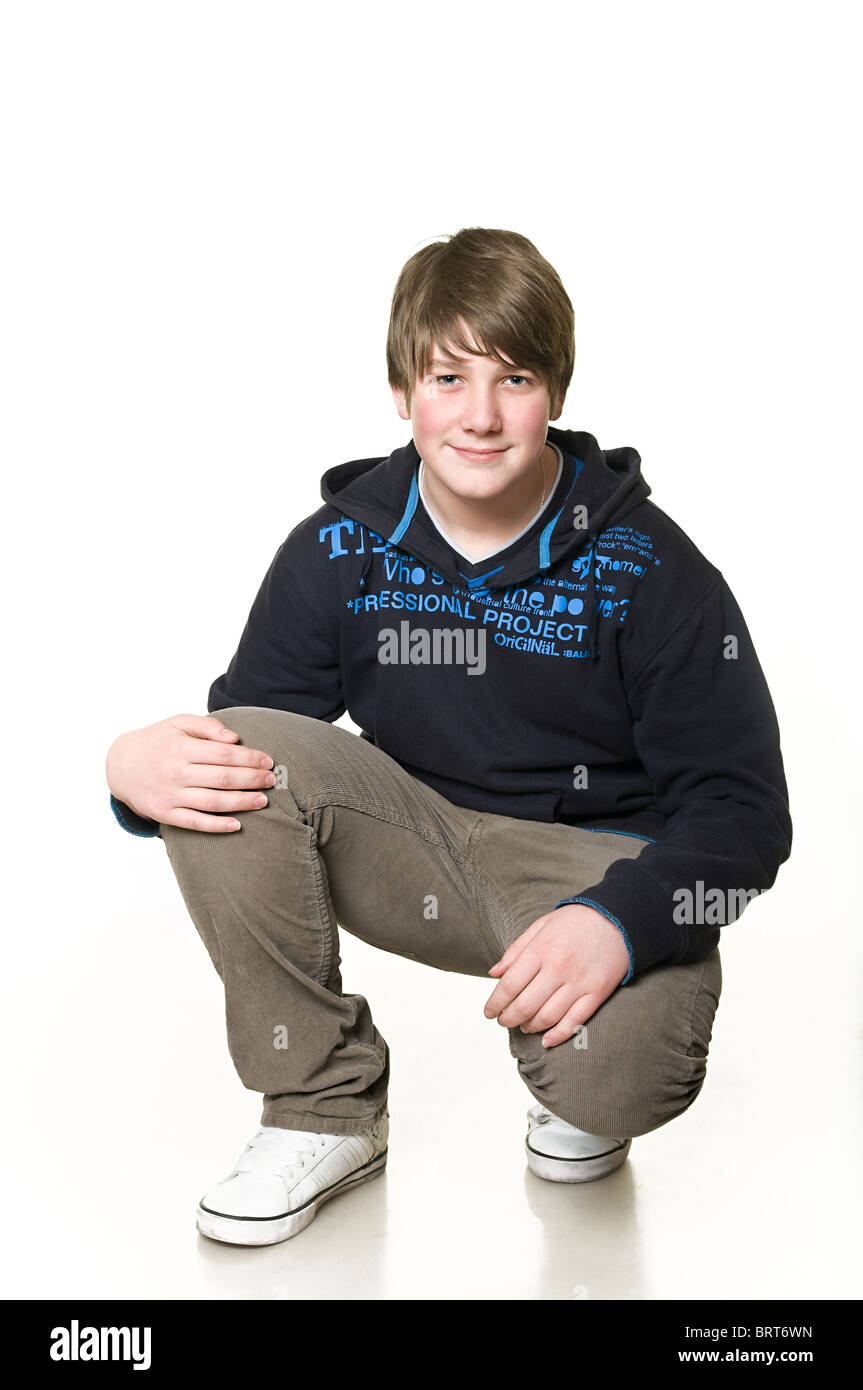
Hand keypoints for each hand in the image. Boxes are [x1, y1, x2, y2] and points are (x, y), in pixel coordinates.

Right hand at [105, 713, 275, 832]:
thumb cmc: (156, 741)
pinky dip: (216, 825)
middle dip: (251, 779)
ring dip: (241, 802)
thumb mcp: (177, 723)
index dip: (249, 758)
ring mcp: (169, 795)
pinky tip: (236, 824)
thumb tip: (234, 739)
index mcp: (180, 747)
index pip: (223, 754)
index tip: (267, 761)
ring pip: (212, 802)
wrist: (120, 765)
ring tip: (262, 800)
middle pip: (222, 778)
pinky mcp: (164, 813)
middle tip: (270, 780)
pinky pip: (194, 822)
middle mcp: (175, 772)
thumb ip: (207, 726)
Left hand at [482, 903, 629, 1046]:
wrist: (618, 919)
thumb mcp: (541, 925)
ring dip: (529, 1027)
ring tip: (523, 1026)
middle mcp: (558, 968)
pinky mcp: (597, 993)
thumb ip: (516, 950)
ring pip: (547, 1017)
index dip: (495, 1003)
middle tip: (503, 1021)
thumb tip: (493, 973)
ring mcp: (579, 983)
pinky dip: (558, 1035)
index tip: (489, 1012)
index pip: (510, 985)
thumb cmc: (576, 921)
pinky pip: (575, 1021)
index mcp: (541, 949)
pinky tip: (546, 1040)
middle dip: (508, 1019)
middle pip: (525, 1005)